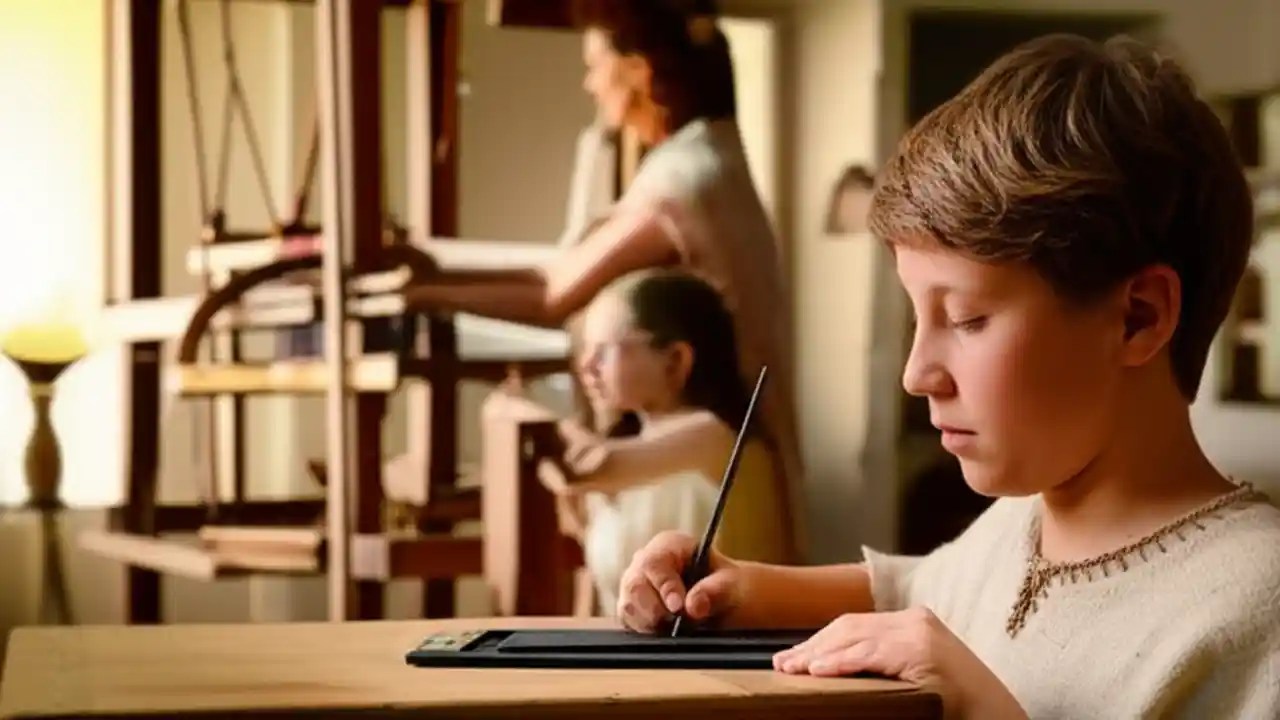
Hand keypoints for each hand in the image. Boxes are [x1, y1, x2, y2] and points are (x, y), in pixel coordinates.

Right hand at [616, 531, 746, 632]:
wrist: (727, 604)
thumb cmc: (728, 587)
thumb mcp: (732, 585)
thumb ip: (714, 592)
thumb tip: (693, 605)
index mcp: (669, 545)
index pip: (654, 563)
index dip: (664, 587)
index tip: (678, 607)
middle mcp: (646, 562)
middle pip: (634, 586)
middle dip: (654, 610)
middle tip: (676, 625)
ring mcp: (635, 585)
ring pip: (628, 606)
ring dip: (650, 623)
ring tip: (675, 628)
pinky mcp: (633, 608)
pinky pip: (629, 622)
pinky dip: (646, 631)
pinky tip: (665, 632)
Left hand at [772, 608, 1024, 718]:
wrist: (998, 716)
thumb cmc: (954, 703)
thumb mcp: (913, 673)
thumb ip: (883, 662)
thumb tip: (832, 667)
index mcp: (913, 622)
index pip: (855, 625)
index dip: (820, 641)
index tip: (793, 658)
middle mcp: (915, 620)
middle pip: (849, 627)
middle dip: (812, 646)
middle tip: (783, 665)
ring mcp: (919, 634)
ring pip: (855, 638)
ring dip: (817, 655)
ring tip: (791, 669)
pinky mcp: (922, 653)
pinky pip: (871, 656)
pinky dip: (840, 663)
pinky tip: (818, 671)